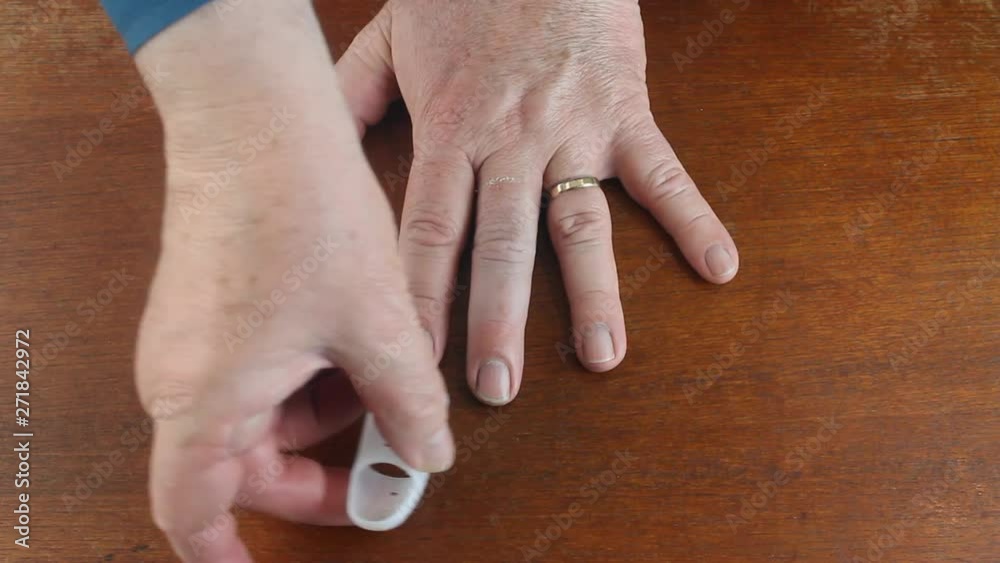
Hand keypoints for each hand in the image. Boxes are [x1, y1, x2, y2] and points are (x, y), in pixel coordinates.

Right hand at [133, 2, 451, 560]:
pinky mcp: (212, 306)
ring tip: (385, 378)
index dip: (226, 554)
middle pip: (240, 465)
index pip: (192, 513)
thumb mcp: (376, 326)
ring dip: (324, 412)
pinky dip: (309, 372)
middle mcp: (182, 377)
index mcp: (204, 401)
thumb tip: (429, 453)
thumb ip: (408, 404)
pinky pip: (257, 368)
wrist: (259, 115)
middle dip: (314, 475)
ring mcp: (193, 339)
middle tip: (380, 475)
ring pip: (258, 413)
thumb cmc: (300, 212)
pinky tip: (359, 341)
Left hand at [338, 0, 738, 404]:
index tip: (415, 359)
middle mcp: (509, 142)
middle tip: (498, 386)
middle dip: (497, 320)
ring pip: (579, 226)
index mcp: (448, 129)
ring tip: (602, 356)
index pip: (428, 230)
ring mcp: (572, 131)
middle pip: (501, 245)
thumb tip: (315, 150)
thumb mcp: (388, 38)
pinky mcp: (625, 113)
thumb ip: (352, 99)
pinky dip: (693, 219)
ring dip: (592, 294)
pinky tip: (717, 267)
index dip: (420, 298)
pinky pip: (664, 173)